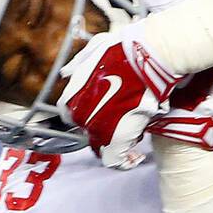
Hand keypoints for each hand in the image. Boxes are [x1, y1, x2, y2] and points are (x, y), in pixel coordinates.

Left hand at [57, 18, 180, 168]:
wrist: (146, 57)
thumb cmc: (123, 50)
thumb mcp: (93, 49)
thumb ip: (77, 64)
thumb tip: (66, 74)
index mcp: (71, 98)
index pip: (71, 116)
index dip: (88, 115)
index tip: (102, 114)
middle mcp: (80, 117)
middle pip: (87, 133)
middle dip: (104, 129)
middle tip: (122, 122)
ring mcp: (98, 130)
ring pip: (102, 148)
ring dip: (117, 143)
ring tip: (134, 132)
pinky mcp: (119, 140)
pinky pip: (117, 161)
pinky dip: (126, 163)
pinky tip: (136, 158)